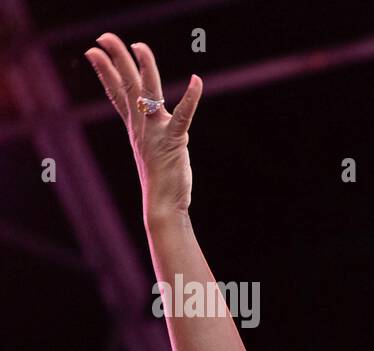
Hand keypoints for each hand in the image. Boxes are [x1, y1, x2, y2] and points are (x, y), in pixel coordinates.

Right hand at [85, 34, 202, 220]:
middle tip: (103, 37)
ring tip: (139, 46)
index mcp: (135, 127)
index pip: (116, 93)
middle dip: (115, 59)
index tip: (93, 52)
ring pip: (147, 92)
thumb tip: (165, 123)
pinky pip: (183, 114)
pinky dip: (190, 97)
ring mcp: (156, 131)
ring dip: (144, 67)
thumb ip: (156, 132)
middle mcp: (141, 125)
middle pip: (126, 85)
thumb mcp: (153, 150)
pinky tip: (196, 80)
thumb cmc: (161, 180)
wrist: (162, 205)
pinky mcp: (174, 139)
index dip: (104, 72)